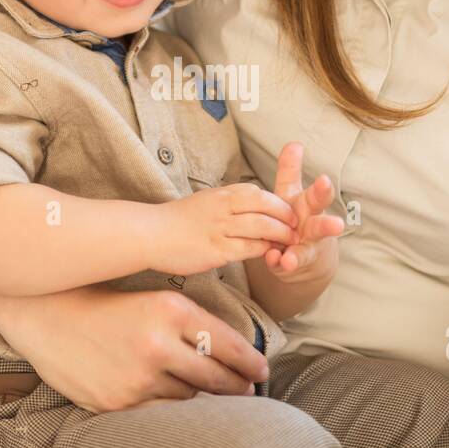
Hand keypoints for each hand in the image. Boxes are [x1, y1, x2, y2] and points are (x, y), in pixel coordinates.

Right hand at [0, 281, 269, 411]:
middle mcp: (157, 344)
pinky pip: (162, 414)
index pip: (228, 343)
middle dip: (238, 386)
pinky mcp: (118, 402)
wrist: (49, 317)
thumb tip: (236, 353)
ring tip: (214, 398)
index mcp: (171, 309)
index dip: (251, 362)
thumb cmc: (108, 304)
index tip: (262, 370)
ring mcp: (137, 377)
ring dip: (203, 398)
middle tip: (250, 391)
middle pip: (216, 376)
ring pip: (190, 397)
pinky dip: (175, 411)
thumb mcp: (154, 299)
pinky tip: (182, 409)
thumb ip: (193, 324)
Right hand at [148, 183, 299, 275]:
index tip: (289, 213)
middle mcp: (223, 207)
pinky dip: (264, 250)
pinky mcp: (217, 249)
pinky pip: (248, 248)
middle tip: (296, 228)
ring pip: (261, 226)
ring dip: (280, 234)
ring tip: (289, 242)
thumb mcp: (206, 201)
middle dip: (285, 217)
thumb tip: (249, 202)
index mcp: (222, 193)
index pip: (260, 193)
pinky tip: (269, 254)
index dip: (279, 204)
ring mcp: (220, 227)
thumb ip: (228, 201)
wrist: (152, 233)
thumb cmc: (177, 220)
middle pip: (266, 206)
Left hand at [263, 142, 344, 280]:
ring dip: (299, 255)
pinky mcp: (292, 265)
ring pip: (305, 251)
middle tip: (337, 225)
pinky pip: (284, 264)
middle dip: (328, 225)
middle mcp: (310, 227)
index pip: (317, 196)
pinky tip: (274, 260)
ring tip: (293, 258)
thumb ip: (291, 170)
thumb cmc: (294, 217)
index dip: (322, 189)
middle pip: (321, 224)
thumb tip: (294, 142)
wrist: (303, 258)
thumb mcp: (291, 193)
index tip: (324, 180)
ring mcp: (304, 248)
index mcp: (308, 207)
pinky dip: (279, 263)